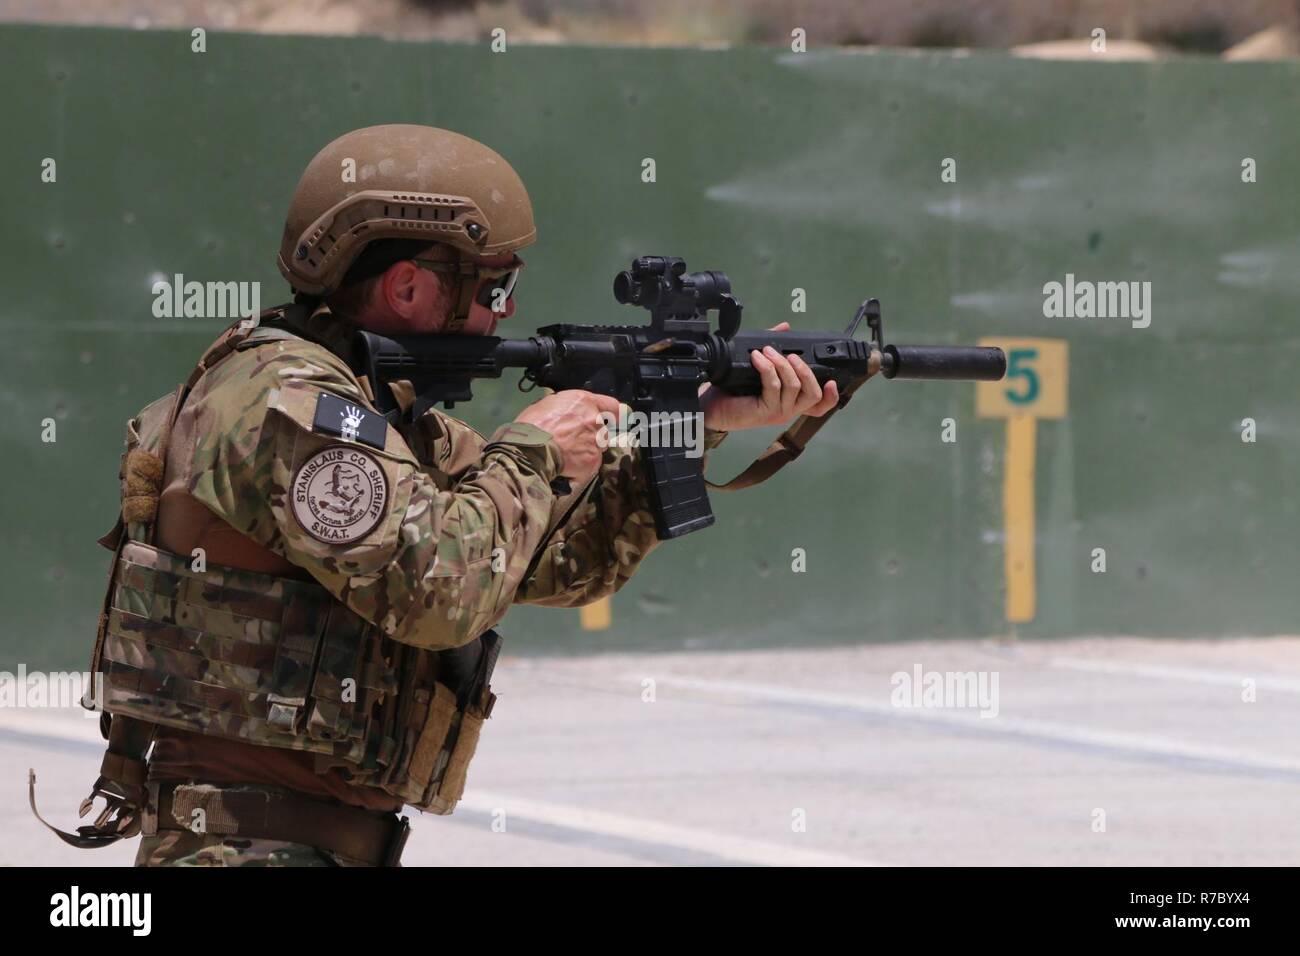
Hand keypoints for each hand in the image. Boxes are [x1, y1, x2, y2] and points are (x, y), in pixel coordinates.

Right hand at [514, 390, 623, 482]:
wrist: (529, 449)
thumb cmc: (532, 424)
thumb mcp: (547, 404)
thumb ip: (566, 407)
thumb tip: (568, 412)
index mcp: (585, 402)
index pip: (612, 406)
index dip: (614, 414)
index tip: (613, 420)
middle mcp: (595, 420)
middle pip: (602, 430)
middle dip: (592, 436)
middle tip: (574, 442)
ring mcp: (596, 441)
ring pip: (597, 448)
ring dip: (587, 452)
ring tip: (567, 456)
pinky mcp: (593, 461)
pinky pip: (590, 465)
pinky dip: (581, 468)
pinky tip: (566, 468)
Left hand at [699, 322, 838, 431]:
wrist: (711, 406)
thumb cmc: (734, 389)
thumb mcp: (758, 367)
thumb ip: (774, 349)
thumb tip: (785, 327)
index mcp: (790, 402)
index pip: (819, 406)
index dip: (830, 397)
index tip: (830, 381)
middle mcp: (788, 410)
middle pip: (813, 394)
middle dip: (804, 369)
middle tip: (790, 355)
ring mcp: (777, 413)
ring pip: (794, 387)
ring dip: (782, 364)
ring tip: (767, 351)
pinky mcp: (764, 412)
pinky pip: (773, 386)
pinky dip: (767, 368)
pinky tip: (757, 359)